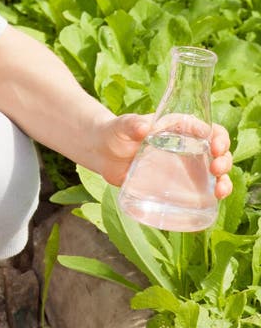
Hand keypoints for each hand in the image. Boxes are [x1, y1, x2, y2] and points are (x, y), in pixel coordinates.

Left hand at [97, 114, 232, 198]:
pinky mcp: (177, 185)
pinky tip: (214, 202)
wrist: (102, 153)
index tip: (216, 147)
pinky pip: (201, 190)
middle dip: (225, 160)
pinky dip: (212, 196)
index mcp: (178, 127)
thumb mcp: (122, 126)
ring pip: (214, 173)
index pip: (207, 128)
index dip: (218, 136)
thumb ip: (131, 125)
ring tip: (220, 191)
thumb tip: (143, 127)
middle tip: (217, 170)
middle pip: (217, 151)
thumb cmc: (114, 133)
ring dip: (224, 181)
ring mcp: (183, 167)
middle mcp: (186, 146)